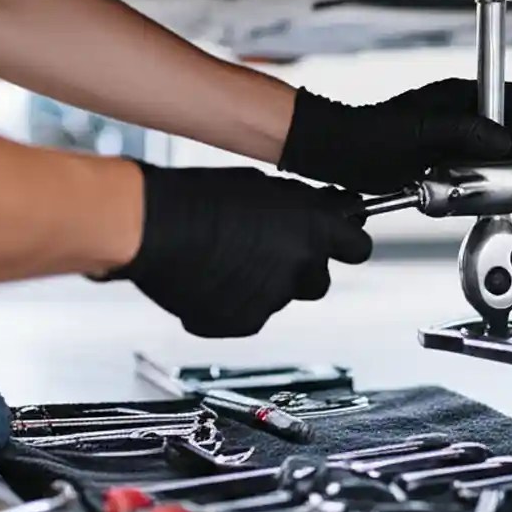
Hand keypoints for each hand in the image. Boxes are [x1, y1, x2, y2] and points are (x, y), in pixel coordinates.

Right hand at [96, 163, 371, 337]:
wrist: (153, 226)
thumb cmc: (201, 198)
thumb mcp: (264, 188)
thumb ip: (300, 208)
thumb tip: (318, 211)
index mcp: (315, 228)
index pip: (359, 247)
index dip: (346, 244)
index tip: (338, 243)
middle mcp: (303, 265)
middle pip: (318, 280)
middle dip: (300, 269)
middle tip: (266, 253)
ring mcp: (275, 299)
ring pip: (280, 298)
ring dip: (263, 285)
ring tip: (225, 261)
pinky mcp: (244, 323)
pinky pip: (247, 316)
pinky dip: (233, 303)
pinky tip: (209, 280)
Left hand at [277, 78, 511, 193]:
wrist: (341, 154)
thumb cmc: (372, 135)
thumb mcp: (424, 131)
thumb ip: (467, 132)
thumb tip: (504, 141)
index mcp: (456, 96)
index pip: (506, 97)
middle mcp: (457, 112)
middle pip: (503, 124)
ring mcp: (449, 134)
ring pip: (490, 147)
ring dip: (496, 165)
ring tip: (496, 182)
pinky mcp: (441, 155)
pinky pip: (472, 164)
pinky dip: (477, 177)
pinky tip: (470, 188)